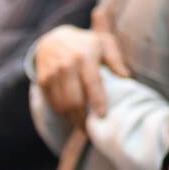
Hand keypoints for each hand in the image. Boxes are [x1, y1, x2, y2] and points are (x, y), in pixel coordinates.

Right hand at [33, 8, 128, 127]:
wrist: (53, 39)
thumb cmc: (86, 44)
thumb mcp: (104, 43)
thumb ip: (116, 59)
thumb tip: (126, 76)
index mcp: (85, 56)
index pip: (92, 83)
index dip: (97, 101)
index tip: (102, 116)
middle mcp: (66, 65)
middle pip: (74, 100)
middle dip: (83, 118)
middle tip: (91, 130)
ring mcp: (52, 73)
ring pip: (62, 105)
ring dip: (72, 118)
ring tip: (82, 125)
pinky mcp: (42, 80)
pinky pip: (53, 103)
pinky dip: (63, 112)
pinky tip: (71, 115)